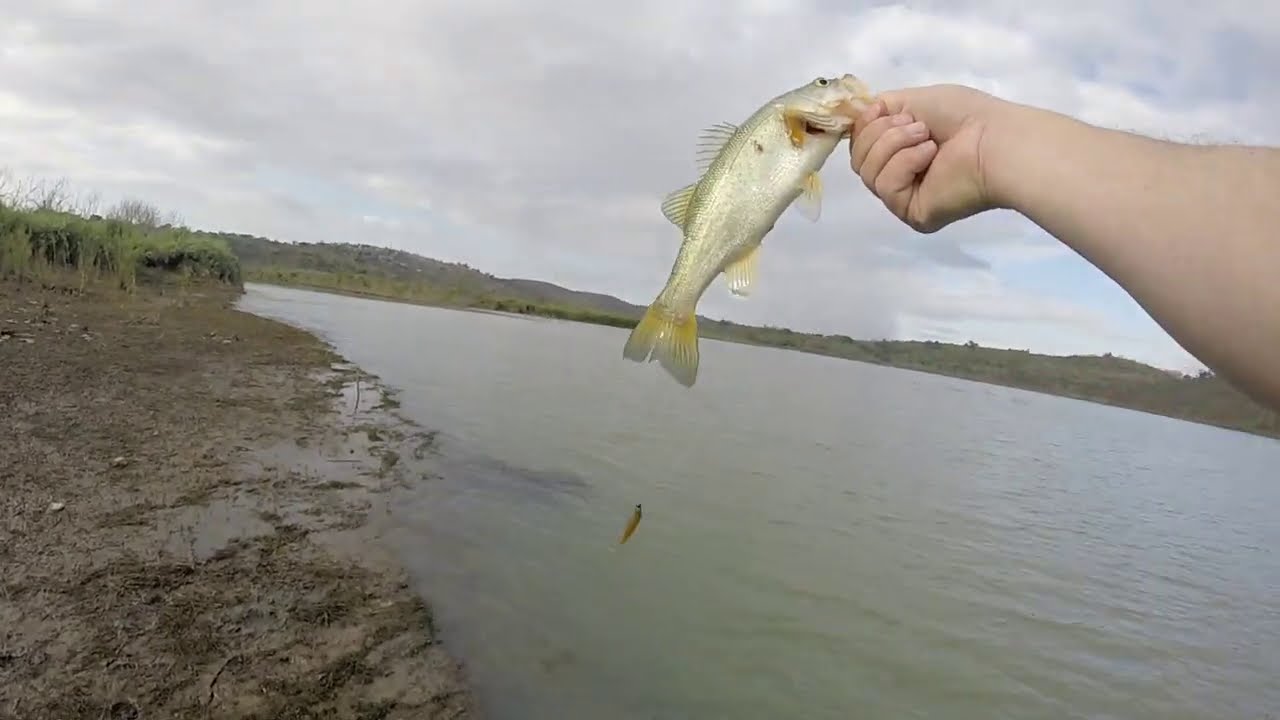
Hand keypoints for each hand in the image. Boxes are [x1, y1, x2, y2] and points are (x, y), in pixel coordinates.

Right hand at [849, 84, 1008, 233]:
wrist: (993, 139)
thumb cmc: (964, 116)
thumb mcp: (913, 99)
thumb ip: (880, 107)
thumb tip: (852, 114)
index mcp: (903, 150)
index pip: (861, 144)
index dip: (863, 125)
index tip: (879, 109)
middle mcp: (901, 176)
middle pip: (858, 158)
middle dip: (881, 133)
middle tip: (917, 125)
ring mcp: (905, 198)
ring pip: (866, 172)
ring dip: (893, 145)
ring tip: (926, 138)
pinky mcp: (911, 213)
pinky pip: (885, 186)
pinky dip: (904, 164)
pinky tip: (930, 156)